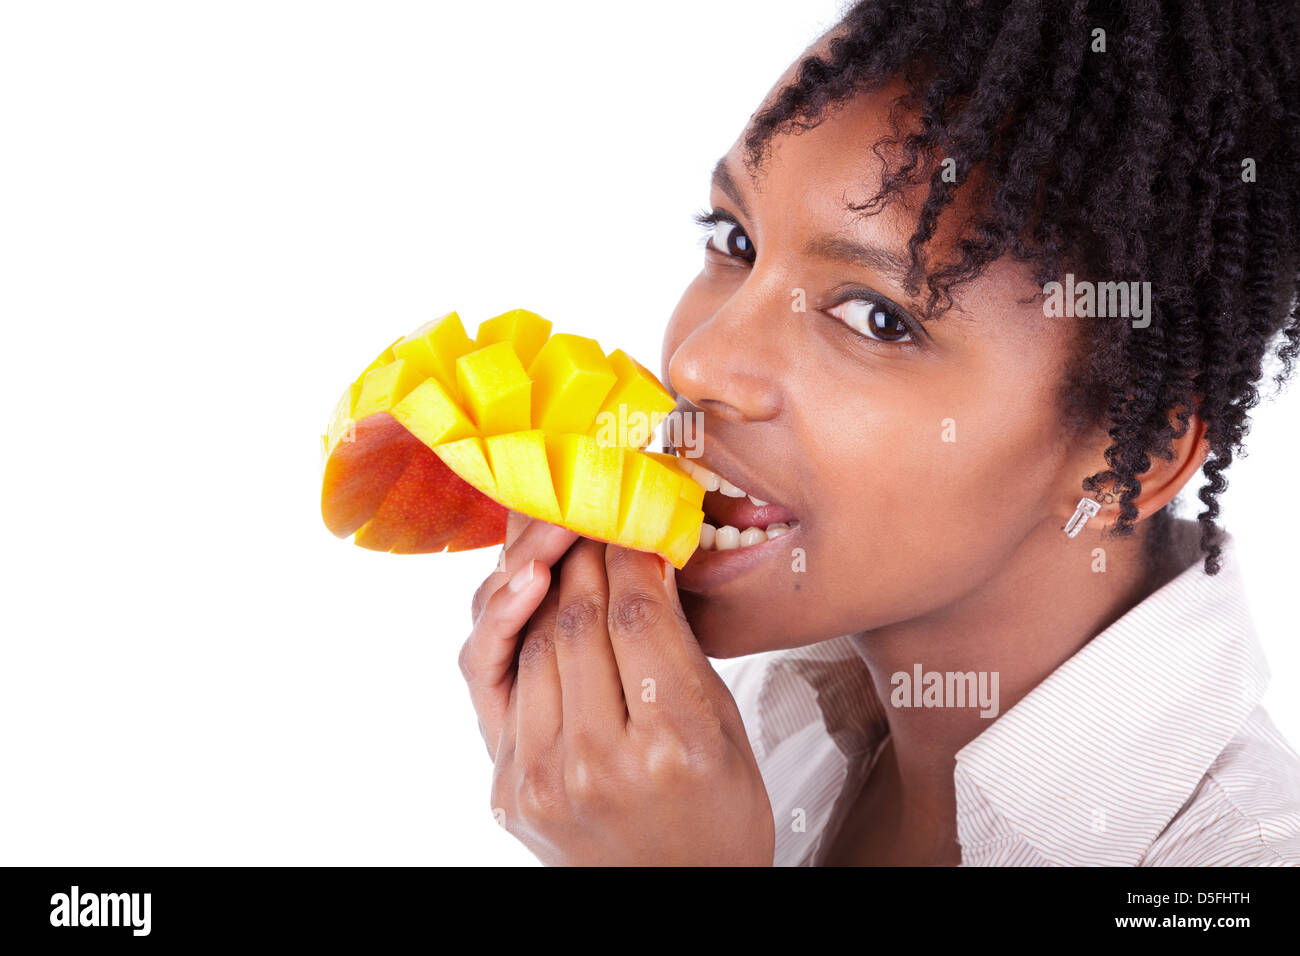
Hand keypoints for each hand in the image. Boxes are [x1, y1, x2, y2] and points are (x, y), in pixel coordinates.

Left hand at [462, 531, 774, 865]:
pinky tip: (523, 588)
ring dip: (545, 580)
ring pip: (531, 642)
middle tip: (594, 515)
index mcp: (673, 745)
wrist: (675, 897)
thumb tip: (642, 557)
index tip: (631, 520)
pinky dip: (509, 626)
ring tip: (563, 541)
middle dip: (585, 554)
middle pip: (577, 621)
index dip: (628, 554)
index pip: (636, 616)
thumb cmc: (715, 810)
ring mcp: (544, 779)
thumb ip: (678, 645)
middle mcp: (601, 764)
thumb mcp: (723, 725)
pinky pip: (499, 682)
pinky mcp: (508, 788)